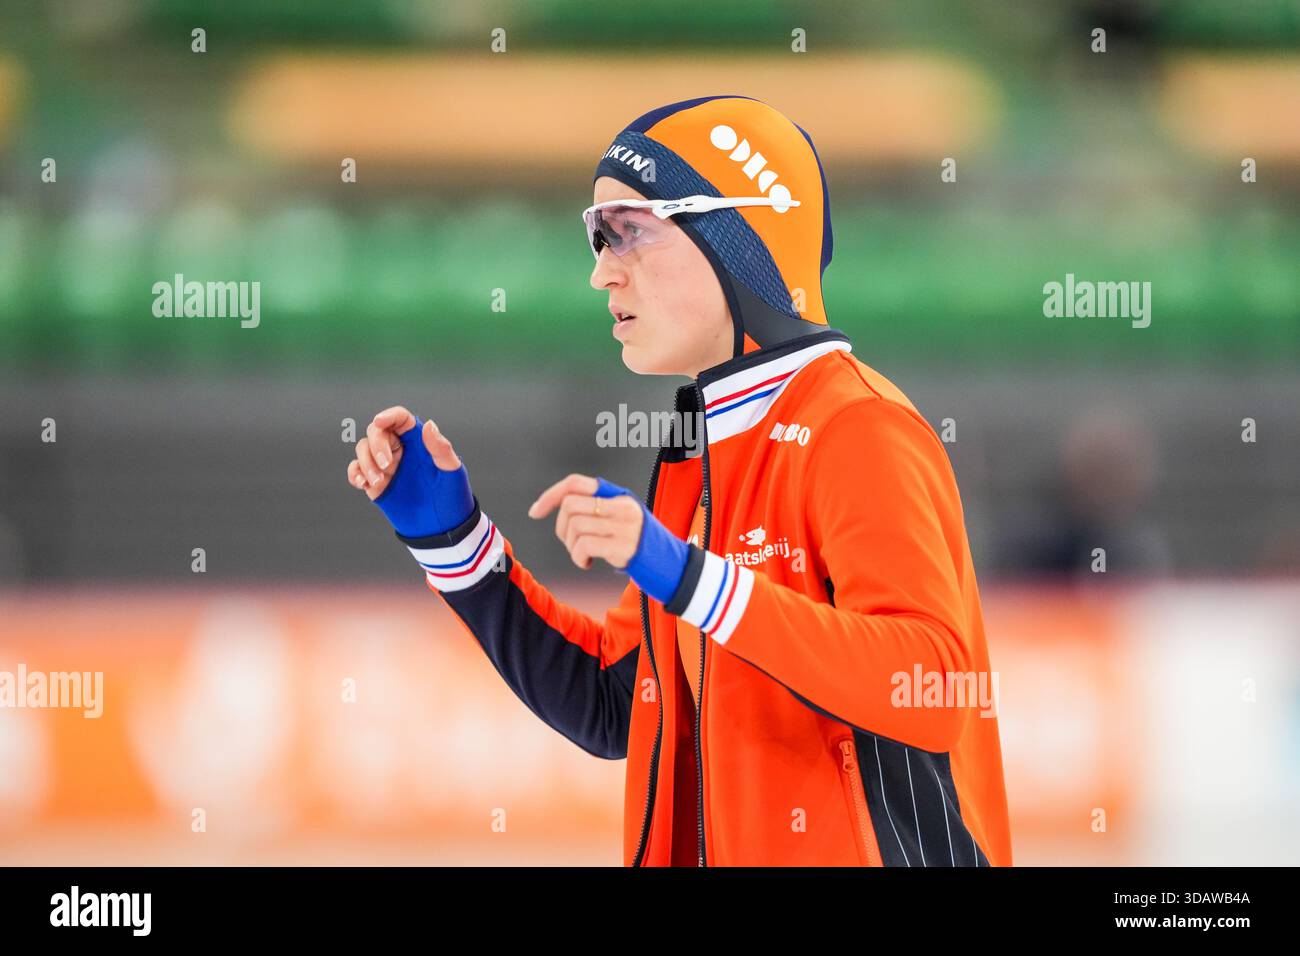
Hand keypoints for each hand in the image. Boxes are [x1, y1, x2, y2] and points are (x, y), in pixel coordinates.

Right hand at [348, 405, 473, 536]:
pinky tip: (362, 483)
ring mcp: (386, 466)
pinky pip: (356, 470)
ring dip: (366, 463)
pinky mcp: (376, 483)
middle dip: (376, 445)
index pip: (400, 419)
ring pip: (363, 449)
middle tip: (387, 465)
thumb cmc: (451, 496)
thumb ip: (440, 447)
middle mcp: (400, 449)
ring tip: (379, 481)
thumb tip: (428, 424)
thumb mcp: (451, 471)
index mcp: (419, 441)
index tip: (379, 421)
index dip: (388, 415)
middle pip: (376, 431)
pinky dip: (354, 473)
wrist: (442, 527)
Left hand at [527, 474, 642, 569]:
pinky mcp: (623, 546)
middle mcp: (621, 505)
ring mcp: (623, 525)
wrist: (670, 563)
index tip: (535, 512)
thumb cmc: (637, 540)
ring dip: (571, 547)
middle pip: (570, 506)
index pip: (575, 483)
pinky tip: (587, 563)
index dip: (550, 495)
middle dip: (561, 527)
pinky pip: (585, 546)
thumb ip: (595, 506)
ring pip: (575, 526)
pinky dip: (578, 558)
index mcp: (616, 494)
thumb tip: (558, 505)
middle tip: (571, 542)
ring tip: (583, 555)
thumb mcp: (620, 515)